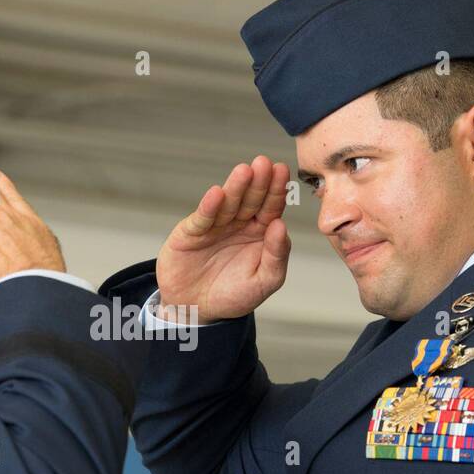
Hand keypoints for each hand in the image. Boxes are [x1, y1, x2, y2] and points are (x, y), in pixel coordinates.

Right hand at [156, 155, 291, 321]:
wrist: (195, 310)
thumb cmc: (232, 296)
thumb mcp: (263, 282)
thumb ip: (276, 256)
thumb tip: (281, 225)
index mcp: (259, 233)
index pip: (271, 207)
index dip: (276, 190)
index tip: (282, 172)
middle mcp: (238, 224)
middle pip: (250, 199)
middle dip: (258, 182)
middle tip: (264, 163)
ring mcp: (215, 226)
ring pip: (228, 204)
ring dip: (236, 187)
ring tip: (244, 172)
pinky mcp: (191, 232)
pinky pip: (202, 218)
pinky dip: (209, 207)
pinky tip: (217, 194)